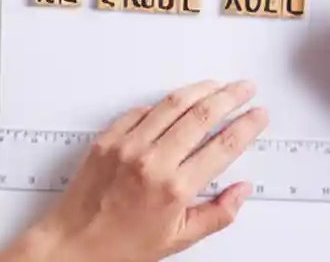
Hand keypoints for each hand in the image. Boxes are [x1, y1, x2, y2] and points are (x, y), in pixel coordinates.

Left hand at [0, 81, 269, 261]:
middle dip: (230, 96)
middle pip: (203, 115)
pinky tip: (174, 102)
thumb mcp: (178, 239)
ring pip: (173, 104)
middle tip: (244, 88)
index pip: (223, 146)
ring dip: (200, 90)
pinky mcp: (108, 139)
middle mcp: (153, 161)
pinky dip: (162, 103)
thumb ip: (217, 214)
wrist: (71, 246)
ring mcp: (128, 146)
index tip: (258, 115)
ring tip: (217, 85)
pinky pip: (141, 111)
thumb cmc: (119, 247)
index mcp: (175, 188)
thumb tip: (242, 191)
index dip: (247, 125)